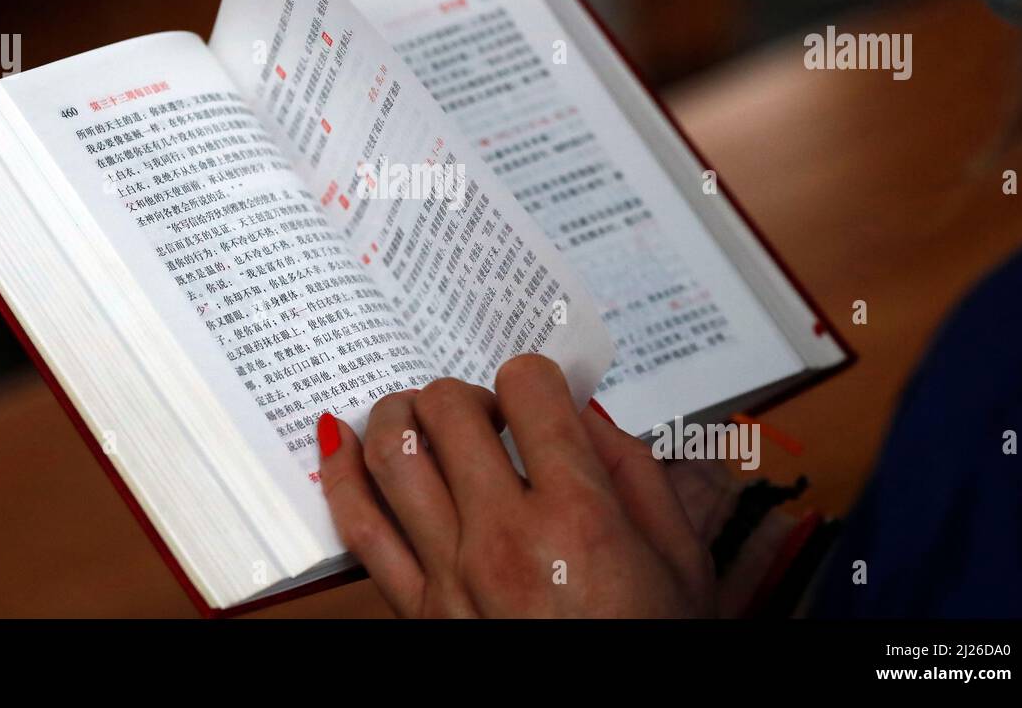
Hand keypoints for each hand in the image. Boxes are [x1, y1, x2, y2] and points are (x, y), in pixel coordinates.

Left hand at [315, 354, 715, 616]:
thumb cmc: (649, 645)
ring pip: (393, 453)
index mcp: (579, 518)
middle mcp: (503, 540)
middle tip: (489, 413)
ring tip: (426, 418)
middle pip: (447, 410)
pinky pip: (358, 528)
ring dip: (403, 413)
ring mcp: (449, 576)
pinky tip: (342, 440)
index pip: (528, 391)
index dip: (534, 376)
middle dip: (467, 392)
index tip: (540, 392)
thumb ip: (633, 471)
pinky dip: (341, 472)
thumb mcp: (680, 558)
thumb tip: (582, 412)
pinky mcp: (414, 610)